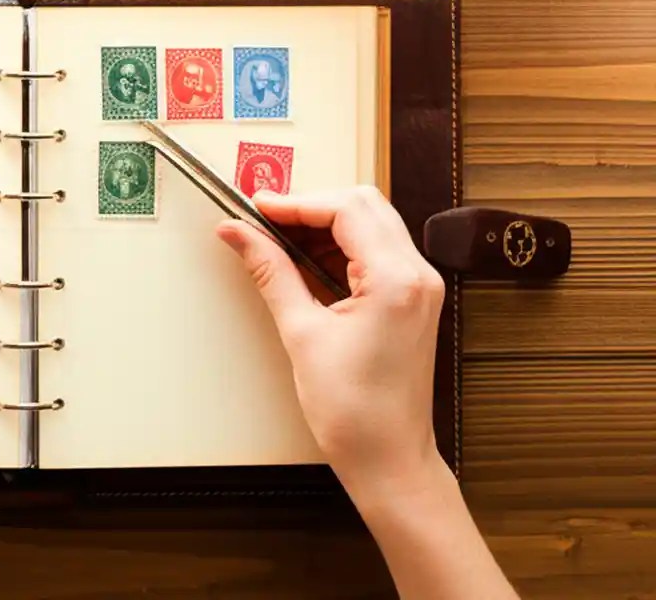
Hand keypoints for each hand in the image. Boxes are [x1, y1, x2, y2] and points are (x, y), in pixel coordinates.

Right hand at [216, 186, 443, 491]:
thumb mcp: (301, 334)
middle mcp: (418, 275)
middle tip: (263, 219)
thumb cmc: (356, 412)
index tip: (256, 207)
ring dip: (323, 225)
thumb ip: (271, 272)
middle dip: (310, 206)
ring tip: (276, 241)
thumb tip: (240, 234)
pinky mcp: (412, 299)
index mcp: (396, 280)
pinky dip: (339, 247)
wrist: (389, 458)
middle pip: (364, 205)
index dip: (296, 202)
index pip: (345, 210)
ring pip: (371, 224)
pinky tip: (304, 261)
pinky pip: (377, 252)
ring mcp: (420, 286)